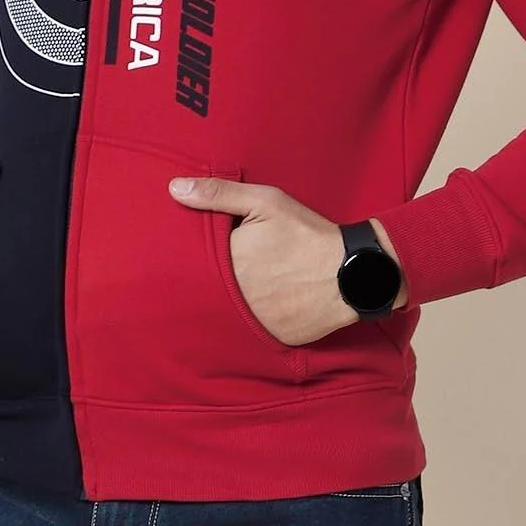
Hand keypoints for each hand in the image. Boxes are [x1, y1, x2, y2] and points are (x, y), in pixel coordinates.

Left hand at [167, 176, 406, 345]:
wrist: (353, 274)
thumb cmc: (307, 234)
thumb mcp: (265, 202)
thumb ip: (218, 194)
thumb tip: (173, 188)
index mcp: (226, 262)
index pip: (194, 259)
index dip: (195, 253)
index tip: (197, 249)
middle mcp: (232, 296)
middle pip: (207, 287)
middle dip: (207, 278)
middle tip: (222, 269)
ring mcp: (250, 321)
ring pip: (223, 311)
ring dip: (222, 301)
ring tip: (236, 288)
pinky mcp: (268, 338)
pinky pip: (246, 330)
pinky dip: (245, 319)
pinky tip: (254, 306)